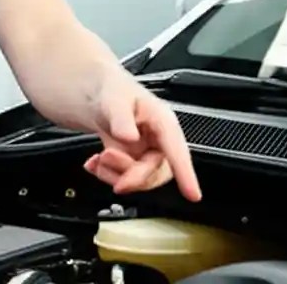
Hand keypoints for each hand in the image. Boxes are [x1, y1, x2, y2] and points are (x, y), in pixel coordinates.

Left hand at [83, 74, 201, 201]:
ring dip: (115, 174)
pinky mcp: (132, 162)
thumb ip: (121, 119)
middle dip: (132, 174)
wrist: (96, 95)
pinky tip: (93, 163)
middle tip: (107, 158)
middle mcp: (159, 141)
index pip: (178, 151)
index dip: (186, 174)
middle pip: (157, 172)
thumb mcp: (114, 99)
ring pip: (140, 179)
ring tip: (99, 158)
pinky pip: (124, 178)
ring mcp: (145, 153)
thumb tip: (130, 137)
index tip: (193, 194)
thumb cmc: (113, 91)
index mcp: (163, 123)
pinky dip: (105, 174)